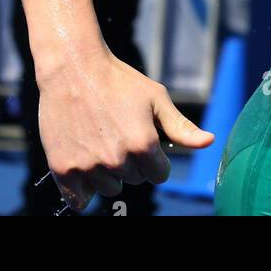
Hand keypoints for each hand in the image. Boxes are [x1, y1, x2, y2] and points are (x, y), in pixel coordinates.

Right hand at [36, 48, 213, 211]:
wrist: (74, 69)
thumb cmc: (119, 81)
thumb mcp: (156, 98)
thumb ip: (181, 127)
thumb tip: (208, 142)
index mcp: (143, 144)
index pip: (159, 175)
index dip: (155, 158)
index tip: (144, 139)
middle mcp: (116, 160)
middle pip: (134, 179)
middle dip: (132, 161)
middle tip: (118, 132)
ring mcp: (88, 166)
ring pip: (108, 188)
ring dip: (107, 173)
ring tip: (99, 140)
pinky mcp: (62, 169)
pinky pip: (79, 200)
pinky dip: (83, 190)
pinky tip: (85, 164)